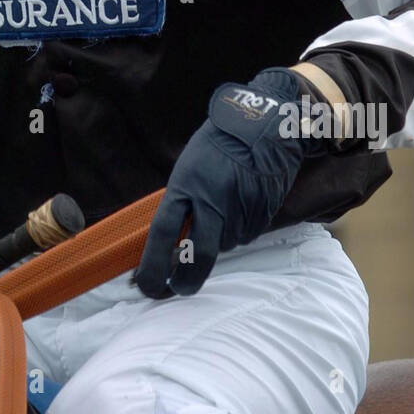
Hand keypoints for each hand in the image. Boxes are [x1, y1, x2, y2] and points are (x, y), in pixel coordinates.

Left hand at [134, 68, 325, 298]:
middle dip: (187, 279)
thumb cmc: (219, 143)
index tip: (149, 286)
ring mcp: (240, 207)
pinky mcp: (263, 212)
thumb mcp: (190, 166)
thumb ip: (182, 201)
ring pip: (226, 244)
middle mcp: (213, 199)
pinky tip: (242, 203)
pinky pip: (247, 233)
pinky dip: (240, 228)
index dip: (153, 265)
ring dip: (220, 238)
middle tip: (179, 289)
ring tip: (224, 206)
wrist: (264, 124)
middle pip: (198, 253)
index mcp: (186, 184)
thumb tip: (171, 241)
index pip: (163, 233)